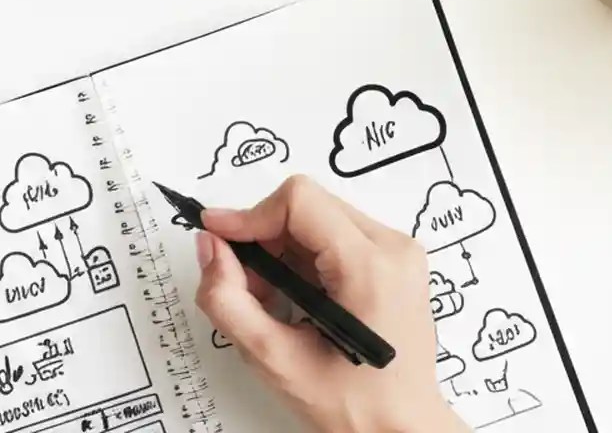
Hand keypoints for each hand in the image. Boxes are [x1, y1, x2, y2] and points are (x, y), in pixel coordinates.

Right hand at [194, 176, 468, 432]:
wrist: (402, 431)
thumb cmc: (355, 406)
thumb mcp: (274, 359)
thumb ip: (228, 300)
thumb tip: (209, 247)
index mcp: (371, 268)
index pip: (298, 201)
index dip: (248, 215)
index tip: (218, 238)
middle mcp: (393, 249)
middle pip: (306, 206)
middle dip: (263, 238)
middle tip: (246, 285)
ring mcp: (397, 253)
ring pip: (316, 217)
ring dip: (279, 250)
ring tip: (271, 301)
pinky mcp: (392, 261)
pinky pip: (332, 234)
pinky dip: (300, 258)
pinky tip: (294, 298)